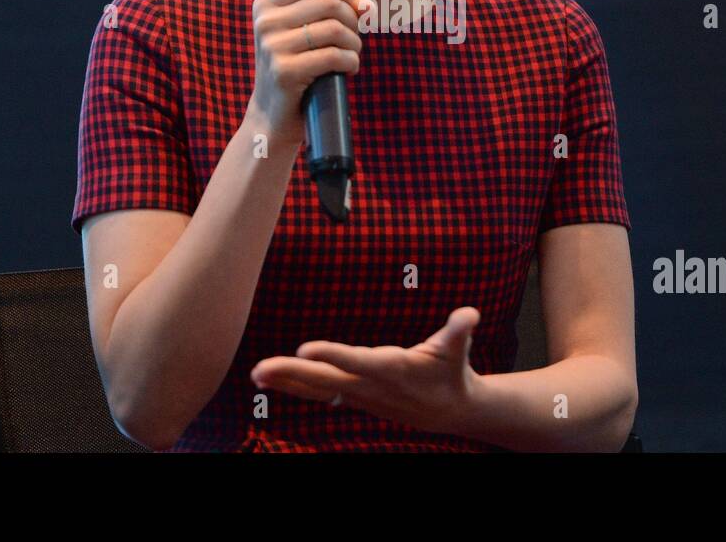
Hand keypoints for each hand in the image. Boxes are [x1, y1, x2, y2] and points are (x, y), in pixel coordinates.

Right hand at [246, 0, 365, 146]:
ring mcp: (273, 46)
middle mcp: (266, 22)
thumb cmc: (296, 67)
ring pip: (335, 29)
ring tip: (350, 55)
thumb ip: (333, 11)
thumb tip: (368, 5)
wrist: (273, 114)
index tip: (351, 3)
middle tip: (352, 39)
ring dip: (354, 43)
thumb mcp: (305, 32)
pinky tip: (348, 69)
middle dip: (352, 20)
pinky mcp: (285, 71)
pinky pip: (334, 56)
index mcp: (266, 4)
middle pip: (329, 2)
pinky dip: (351, 62)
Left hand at [250, 306, 482, 436]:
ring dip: (285, 382)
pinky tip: (270, 382)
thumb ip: (459, 330)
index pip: (357, 362)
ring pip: (316, 389)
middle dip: (292, 374)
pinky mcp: (352, 396)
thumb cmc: (452, 371)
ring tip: (256, 375)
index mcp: (392, 369)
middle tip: (259, 369)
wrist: (449, 410)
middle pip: (325, 380)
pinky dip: (293, 386)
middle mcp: (370, 385)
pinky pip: (317, 392)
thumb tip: (470, 314)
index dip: (332, 355)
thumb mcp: (457, 349)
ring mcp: (358, 394)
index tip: (305, 349)